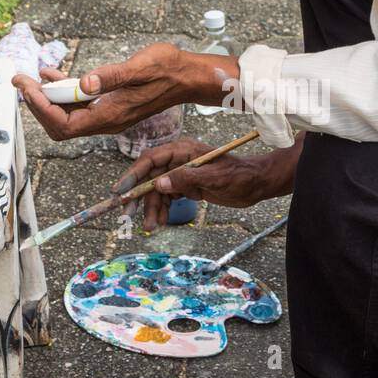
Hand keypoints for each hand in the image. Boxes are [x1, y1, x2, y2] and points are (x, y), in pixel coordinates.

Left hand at [12, 42, 238, 141]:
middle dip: (37, 105)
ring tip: (31, 78)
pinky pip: (79, 105)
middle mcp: (106, 120)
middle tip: (21, 81)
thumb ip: (111, 76)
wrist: (187, 76)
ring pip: (67, 115)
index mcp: (110, 115)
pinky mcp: (110, 105)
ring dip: (47, 98)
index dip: (40, 107)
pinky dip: (63, 92)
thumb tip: (86, 82)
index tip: (26, 85)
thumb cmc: (167, 70)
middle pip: (60, 125)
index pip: (63, 123)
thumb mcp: (139, 67)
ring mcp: (107, 114)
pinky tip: (54, 74)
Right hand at [115, 137, 290, 231]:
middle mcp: (179, 160)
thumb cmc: (240, 176)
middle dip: (139, 196)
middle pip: (150, 177)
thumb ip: (187, 179)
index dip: (133, 173)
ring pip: (157, 191)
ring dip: (151, 209)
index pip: (151, 159)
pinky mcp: (186, 186)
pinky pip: (167, 198)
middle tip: (127, 214)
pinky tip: (159, 222)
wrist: (256, 184)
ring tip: (150, 227)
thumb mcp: (215, 178)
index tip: (121, 190)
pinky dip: (162, 210)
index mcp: (184, 150)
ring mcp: (182, 174)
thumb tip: (159, 183)